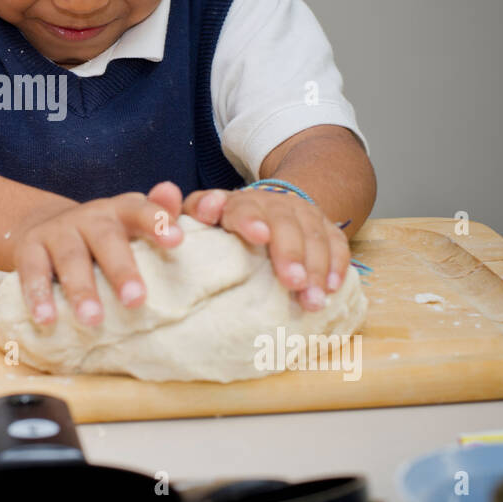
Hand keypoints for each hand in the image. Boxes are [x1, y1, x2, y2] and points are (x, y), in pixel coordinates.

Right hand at [11, 181, 184, 326]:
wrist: (44, 225)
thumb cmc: (104, 236)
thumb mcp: (132, 224)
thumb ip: (162, 215)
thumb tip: (185, 195)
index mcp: (121, 211)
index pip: (142, 211)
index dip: (158, 222)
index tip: (177, 241)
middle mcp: (89, 217)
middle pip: (106, 238)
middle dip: (121, 269)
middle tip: (136, 300)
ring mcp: (57, 231)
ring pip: (70, 258)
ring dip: (81, 289)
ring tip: (92, 320)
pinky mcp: (28, 248)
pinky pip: (32, 271)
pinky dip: (38, 295)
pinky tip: (46, 319)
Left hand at [182, 185, 349, 310]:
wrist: (270, 202)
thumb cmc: (226, 220)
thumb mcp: (202, 214)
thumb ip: (184, 211)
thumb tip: (165, 204)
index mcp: (237, 205)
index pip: (241, 208)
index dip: (249, 220)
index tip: (255, 235)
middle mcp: (272, 205)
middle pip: (284, 224)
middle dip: (289, 252)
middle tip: (293, 282)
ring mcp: (301, 215)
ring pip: (313, 235)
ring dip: (316, 267)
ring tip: (314, 299)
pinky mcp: (324, 227)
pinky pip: (337, 243)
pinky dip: (337, 264)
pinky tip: (334, 287)